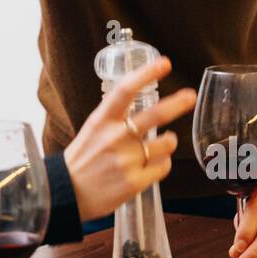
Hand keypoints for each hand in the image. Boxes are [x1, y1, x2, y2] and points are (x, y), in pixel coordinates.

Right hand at [62, 56, 195, 221]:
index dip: (146, 74)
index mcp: (101, 120)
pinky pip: (163, 166)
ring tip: (164, 143)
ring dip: (170, 141)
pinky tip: (154, 164)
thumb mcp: (92, 129)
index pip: (125, 90)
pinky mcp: (134, 182)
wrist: (66, 194)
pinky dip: (163, 163)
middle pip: (155, 115)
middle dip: (177, 103)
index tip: (164, 64)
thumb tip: (144, 102)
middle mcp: (115, 137)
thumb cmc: (82, 159)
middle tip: (190, 96)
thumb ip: (115, 117)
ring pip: (166, 144)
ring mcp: (126, 161)